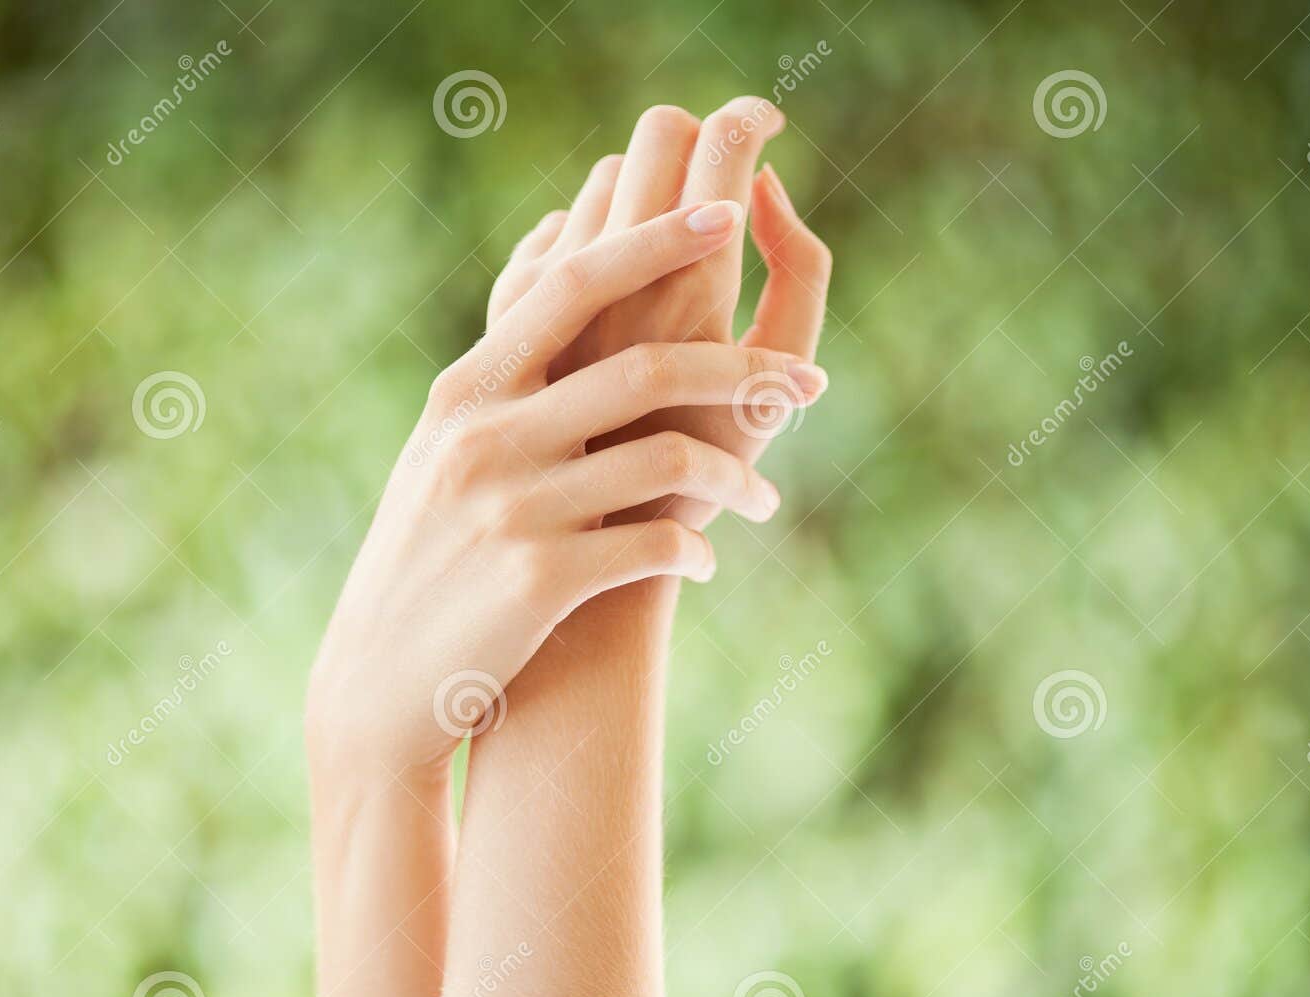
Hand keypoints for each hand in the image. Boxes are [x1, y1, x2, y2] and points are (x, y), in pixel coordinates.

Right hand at [307, 201, 824, 778]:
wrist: (379, 684)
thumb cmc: (429, 554)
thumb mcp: (443, 447)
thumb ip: (504, 361)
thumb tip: (558, 241)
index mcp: (467, 391)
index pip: (571, 284)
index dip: (653, 241)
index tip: (728, 214)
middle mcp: (485, 436)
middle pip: (646, 368)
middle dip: (745, 371)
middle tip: (808, 385)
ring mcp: (510, 508)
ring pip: (667, 460)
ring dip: (736, 481)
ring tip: (761, 501)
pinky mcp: (537, 581)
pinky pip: (654, 548)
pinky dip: (694, 552)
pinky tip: (701, 565)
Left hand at [488, 99, 833, 529]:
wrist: (583, 565)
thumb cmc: (701, 486)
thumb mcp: (778, 388)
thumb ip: (799, 275)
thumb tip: (765, 187)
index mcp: (691, 295)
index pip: (719, 144)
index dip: (749, 117)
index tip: (765, 123)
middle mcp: (617, 281)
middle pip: (661, 134)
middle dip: (701, 136)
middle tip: (725, 172)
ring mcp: (555, 291)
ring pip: (609, 174)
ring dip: (651, 187)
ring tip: (679, 235)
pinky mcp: (511, 312)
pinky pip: (560, 228)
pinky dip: (597, 233)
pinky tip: (620, 276)